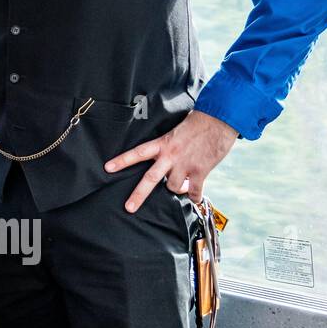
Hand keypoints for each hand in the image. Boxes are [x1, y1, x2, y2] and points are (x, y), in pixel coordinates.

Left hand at [104, 110, 237, 211]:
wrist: (219, 119)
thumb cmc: (197, 123)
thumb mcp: (175, 131)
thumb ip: (167, 147)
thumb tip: (164, 162)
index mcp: (162, 143)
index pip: (138, 153)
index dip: (122, 160)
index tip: (108, 168)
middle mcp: (171, 155)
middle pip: (150, 178)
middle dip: (138, 195)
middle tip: (129, 208)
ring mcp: (185, 164)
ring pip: (172, 187)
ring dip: (176, 189)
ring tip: (182, 185)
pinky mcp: (201, 171)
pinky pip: (194, 191)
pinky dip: (194, 197)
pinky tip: (194, 198)